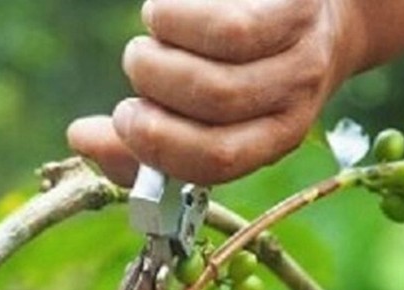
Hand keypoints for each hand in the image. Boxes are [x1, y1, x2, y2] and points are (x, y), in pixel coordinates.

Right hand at [68, 0, 360, 184]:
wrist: (321, 7)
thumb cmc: (245, 64)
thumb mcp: (206, 110)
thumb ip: (142, 139)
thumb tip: (82, 140)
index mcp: (272, 139)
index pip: (217, 160)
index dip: (157, 146)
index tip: (122, 119)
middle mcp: (296, 100)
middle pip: (217, 105)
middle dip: (155, 89)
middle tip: (136, 67)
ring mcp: (302, 52)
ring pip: (220, 65)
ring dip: (162, 53)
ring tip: (150, 39)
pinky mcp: (296, 7)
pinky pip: (228, 24)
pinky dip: (175, 17)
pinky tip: (164, 13)